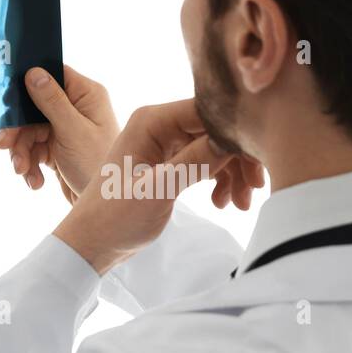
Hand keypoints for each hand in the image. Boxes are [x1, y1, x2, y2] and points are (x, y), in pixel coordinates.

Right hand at [0, 65, 119, 198]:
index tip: (10, 103)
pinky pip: (33, 149)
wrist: (106, 207)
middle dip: (19, 130)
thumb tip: (33, 72)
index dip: (28, 85)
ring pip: (29, 130)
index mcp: (86, 95)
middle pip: (33, 106)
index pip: (52, 74)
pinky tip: (35, 181)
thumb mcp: (73, 132)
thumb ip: (52, 102)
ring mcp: (66, 129)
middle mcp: (76, 108)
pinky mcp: (58, 149)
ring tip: (22, 171)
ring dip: (21, 151)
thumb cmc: (99, 167)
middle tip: (4, 145)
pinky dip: (30, 165)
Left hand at [53, 99, 262, 274]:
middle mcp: (159, 125)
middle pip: (216, 128)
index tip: (258, 158)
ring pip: (215, 146)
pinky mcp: (170, 161)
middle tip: (253, 190)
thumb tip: (230, 140)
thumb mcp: (157, 191)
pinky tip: (222, 202)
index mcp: (151, 121)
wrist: (93, 243)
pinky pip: (206, 160)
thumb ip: (194, 162)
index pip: (207, 110)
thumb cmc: (115, 217)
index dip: (235, 131)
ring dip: (232, 173)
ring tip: (239, 204)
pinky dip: (220, 180)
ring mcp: (165, 143)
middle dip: (238, 158)